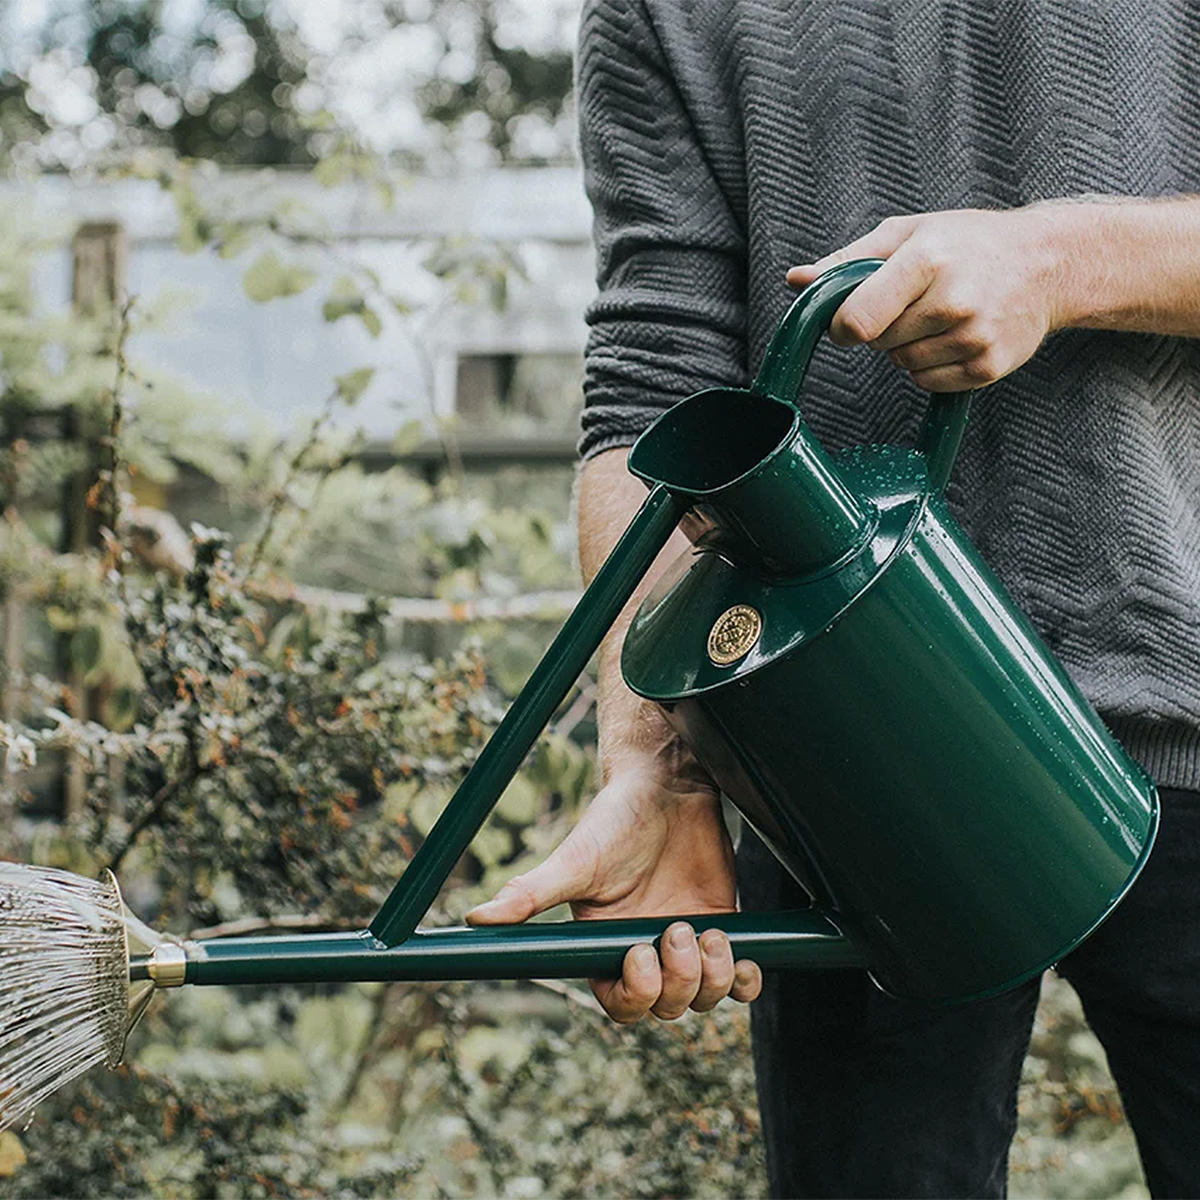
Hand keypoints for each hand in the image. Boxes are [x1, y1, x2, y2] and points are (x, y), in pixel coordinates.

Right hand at [465, 766, 762, 1021]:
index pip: (620, 1004)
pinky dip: (744, 981)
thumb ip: (530, 894)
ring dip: (713, 978)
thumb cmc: (615, 821)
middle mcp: (646, 952)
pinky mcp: (723, 928)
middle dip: (679, 981)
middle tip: (680, 929)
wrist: (668, 787)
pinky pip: (739, 981)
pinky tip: (743, 958)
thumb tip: (474, 917)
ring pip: (704, 999)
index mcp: (606, 946)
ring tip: (712, 932)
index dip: (636, 994)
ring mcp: (687, 945)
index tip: (640, 952)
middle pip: (666, 1008)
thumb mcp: (575, 860)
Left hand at [786, 205, 1071, 391]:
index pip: (857, 320)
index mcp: (927, 260)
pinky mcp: (988, 367)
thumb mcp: (907, 234)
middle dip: (883, 328)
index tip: (848, 320)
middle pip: (878, 343)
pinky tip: (956, 335)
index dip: (842, 327)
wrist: (1049, 262)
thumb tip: (795, 280)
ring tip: (941, 315)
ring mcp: (975, 337)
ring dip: (909, 347)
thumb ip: (847, 261)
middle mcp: (953, 301)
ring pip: (903, 365)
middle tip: (914, 301)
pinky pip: (929, 382)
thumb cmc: (968, 242)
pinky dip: (932, 366)